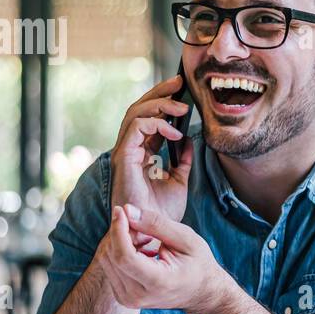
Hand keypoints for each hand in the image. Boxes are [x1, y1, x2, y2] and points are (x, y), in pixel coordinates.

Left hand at [98, 204, 231, 312]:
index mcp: (158, 283)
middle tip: (147, 230)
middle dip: (122, 232)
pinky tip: (140, 250)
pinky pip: (109, 265)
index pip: (124, 256)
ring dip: (120, 241)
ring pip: (106, 258)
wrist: (201, 292)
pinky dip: (119, 250)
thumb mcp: (186, 239)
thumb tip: (127, 210)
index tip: (121, 210)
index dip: (119, 229)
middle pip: (112, 255)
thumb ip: (156, 224)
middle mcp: (138, 295)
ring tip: (147, 241)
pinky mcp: (121, 296)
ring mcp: (127, 299)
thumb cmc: (198, 263)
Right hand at [110, 76, 193, 236]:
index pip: (149, 118)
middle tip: (179, 82)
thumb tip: (190, 142)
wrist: (153, 232)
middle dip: (159, 93)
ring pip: (134, 114)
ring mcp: (125, 152)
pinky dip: (154, 124)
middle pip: (139, 109)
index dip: (163, 102)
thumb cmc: (162, 212)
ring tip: (181, 107)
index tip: (182, 91)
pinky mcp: (124, 158)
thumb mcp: (179, 182)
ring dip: (158, 105)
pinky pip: (134, 129)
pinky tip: (173, 131)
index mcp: (141, 152)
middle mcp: (130, 149)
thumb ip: (183, 161)